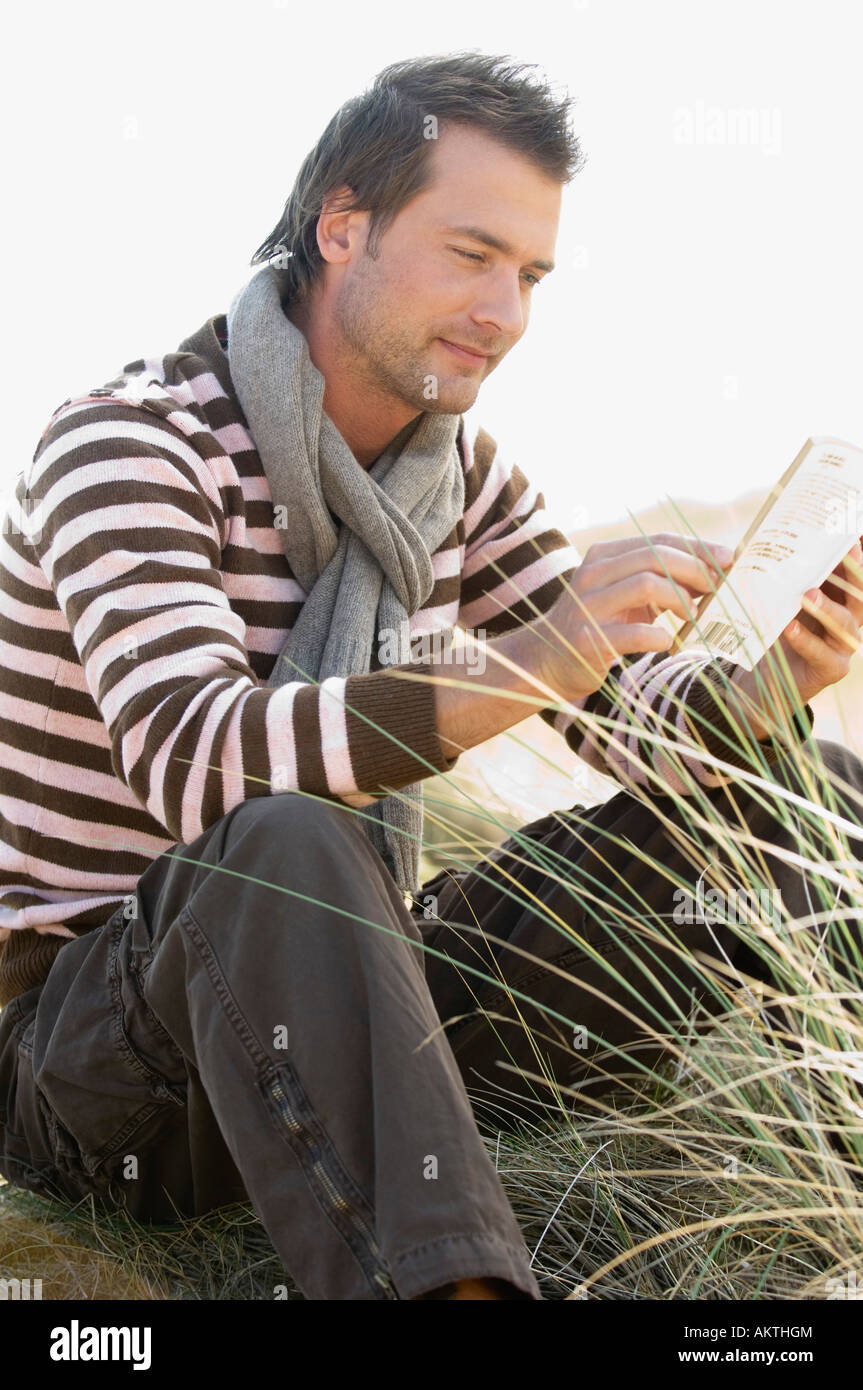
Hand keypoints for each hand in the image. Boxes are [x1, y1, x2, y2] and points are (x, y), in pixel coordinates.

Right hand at [538, 532, 732, 701]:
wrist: (546, 661)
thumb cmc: (598, 624)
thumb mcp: (622, 594)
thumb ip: (659, 579)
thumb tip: (714, 572)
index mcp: (602, 557)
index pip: (657, 540)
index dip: (697, 547)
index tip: (729, 559)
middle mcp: (592, 575)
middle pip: (654, 556)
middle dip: (695, 570)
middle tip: (716, 589)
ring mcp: (588, 607)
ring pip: (646, 585)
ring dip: (680, 599)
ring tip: (691, 616)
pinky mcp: (588, 641)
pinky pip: (636, 634)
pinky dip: (660, 637)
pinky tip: (666, 643)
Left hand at [736, 538, 862, 732]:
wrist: (767, 676)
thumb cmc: (776, 628)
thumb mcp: (780, 597)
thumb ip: (784, 574)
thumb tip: (771, 537)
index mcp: (840, 596)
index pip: (855, 570)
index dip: (858, 551)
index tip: (854, 528)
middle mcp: (849, 617)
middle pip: (861, 592)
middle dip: (857, 570)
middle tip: (848, 548)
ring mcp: (843, 644)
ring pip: (845, 622)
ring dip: (827, 606)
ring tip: (808, 594)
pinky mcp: (832, 668)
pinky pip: (822, 653)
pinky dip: (806, 640)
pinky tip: (790, 628)